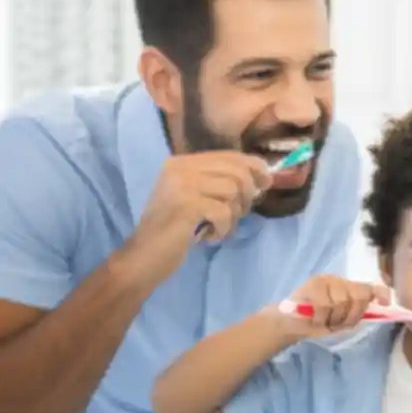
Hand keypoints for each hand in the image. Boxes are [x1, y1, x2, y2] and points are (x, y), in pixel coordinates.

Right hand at [125, 151, 271, 280]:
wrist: (144, 256)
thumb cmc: (175, 230)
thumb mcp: (197, 199)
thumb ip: (221, 184)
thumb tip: (261, 178)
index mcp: (182, 162)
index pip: (229, 156)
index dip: (253, 167)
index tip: (266, 182)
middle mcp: (180, 167)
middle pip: (237, 171)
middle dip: (247, 195)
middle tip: (239, 214)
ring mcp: (181, 184)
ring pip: (233, 191)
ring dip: (233, 215)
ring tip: (218, 227)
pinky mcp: (185, 204)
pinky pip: (224, 212)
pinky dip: (223, 229)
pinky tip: (208, 236)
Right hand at [275, 275, 391, 338]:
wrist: (289, 323)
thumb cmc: (317, 322)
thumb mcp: (341, 321)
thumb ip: (356, 314)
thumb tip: (378, 311)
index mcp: (350, 290)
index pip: (371, 287)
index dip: (381, 293)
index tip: (385, 303)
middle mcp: (341, 281)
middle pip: (360, 296)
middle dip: (351, 315)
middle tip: (337, 323)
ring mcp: (327, 280)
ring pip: (342, 301)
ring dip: (333, 319)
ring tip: (324, 321)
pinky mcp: (314, 283)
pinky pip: (325, 304)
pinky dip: (321, 317)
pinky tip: (315, 318)